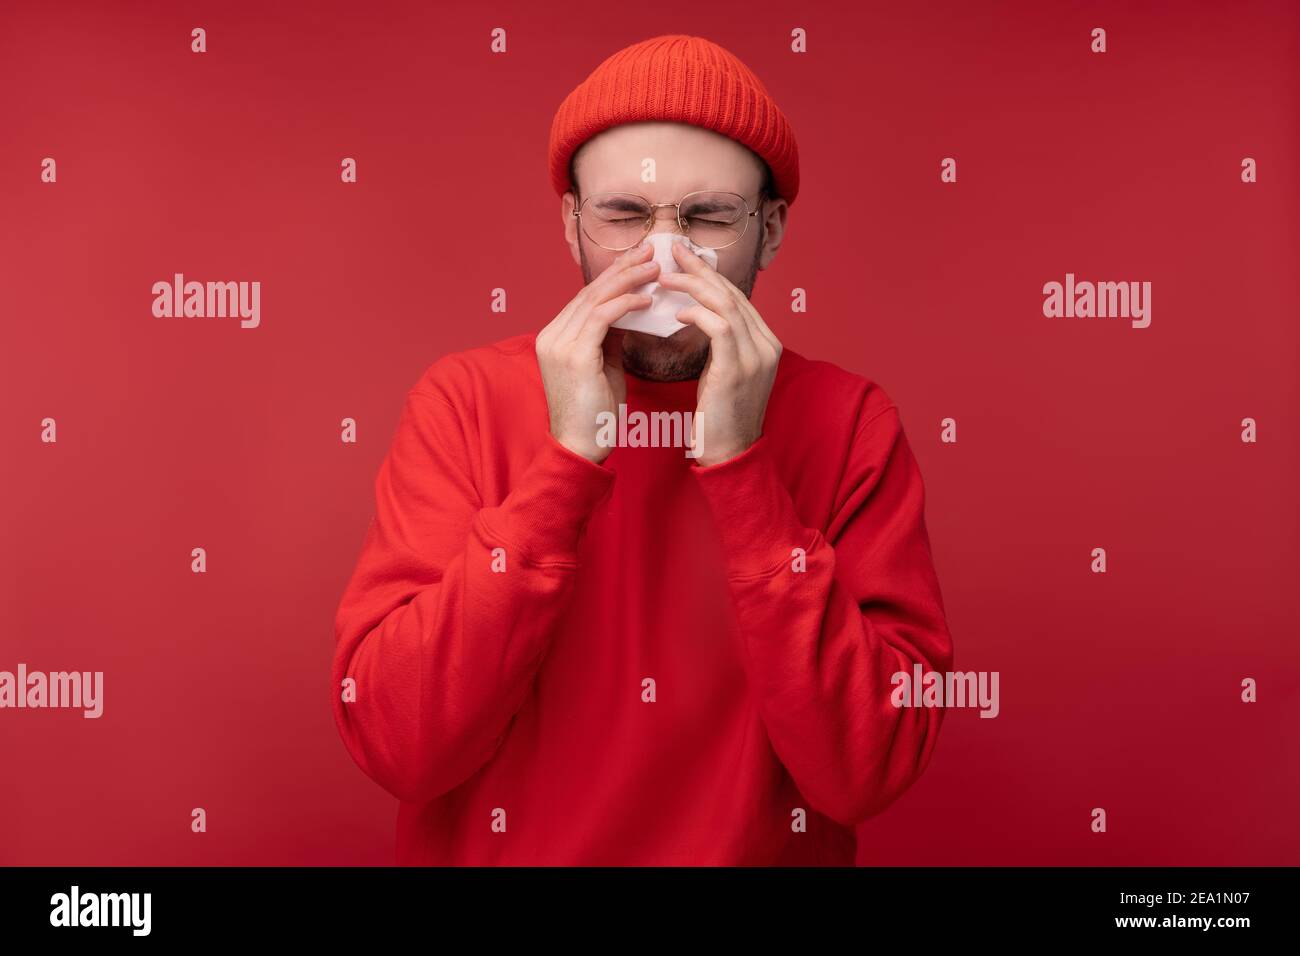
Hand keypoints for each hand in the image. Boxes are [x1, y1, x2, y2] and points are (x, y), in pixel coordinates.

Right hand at [536, 242, 657, 463]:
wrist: (581, 447)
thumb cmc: (596, 413)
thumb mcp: (604, 366)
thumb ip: (610, 337)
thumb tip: (631, 311)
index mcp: (555, 336)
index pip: (587, 297)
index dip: (615, 275)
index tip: (641, 259)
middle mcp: (552, 335)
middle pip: (590, 291)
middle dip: (623, 268)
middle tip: (652, 251)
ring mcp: (559, 344)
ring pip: (596, 299)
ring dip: (628, 280)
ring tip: (656, 268)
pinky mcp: (573, 355)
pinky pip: (601, 318)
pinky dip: (626, 304)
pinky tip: (648, 299)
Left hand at [659, 242, 781, 466]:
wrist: (730, 454)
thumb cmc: (720, 417)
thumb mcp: (724, 371)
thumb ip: (721, 343)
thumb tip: (697, 314)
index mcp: (766, 343)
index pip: (738, 298)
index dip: (710, 276)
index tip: (685, 259)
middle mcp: (767, 344)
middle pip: (732, 294)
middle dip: (701, 270)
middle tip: (674, 251)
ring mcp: (757, 356)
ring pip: (726, 304)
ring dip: (693, 286)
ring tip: (665, 277)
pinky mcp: (738, 368)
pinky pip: (719, 327)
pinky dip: (697, 314)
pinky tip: (676, 311)